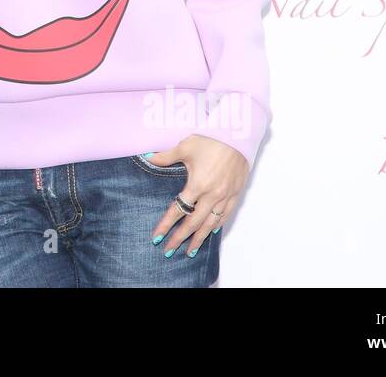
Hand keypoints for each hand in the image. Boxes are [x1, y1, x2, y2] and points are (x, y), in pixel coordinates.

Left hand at [148, 135, 246, 257]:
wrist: (238, 134)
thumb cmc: (210, 138)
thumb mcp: (185, 146)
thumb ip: (165, 156)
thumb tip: (147, 157)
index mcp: (197, 185)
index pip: (178, 210)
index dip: (166, 225)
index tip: (157, 237)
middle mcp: (212, 194)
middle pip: (193, 223)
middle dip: (180, 238)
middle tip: (169, 250)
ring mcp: (226, 196)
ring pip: (211, 223)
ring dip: (199, 238)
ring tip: (190, 251)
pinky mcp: (236, 193)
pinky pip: (226, 214)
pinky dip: (217, 225)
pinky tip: (210, 232)